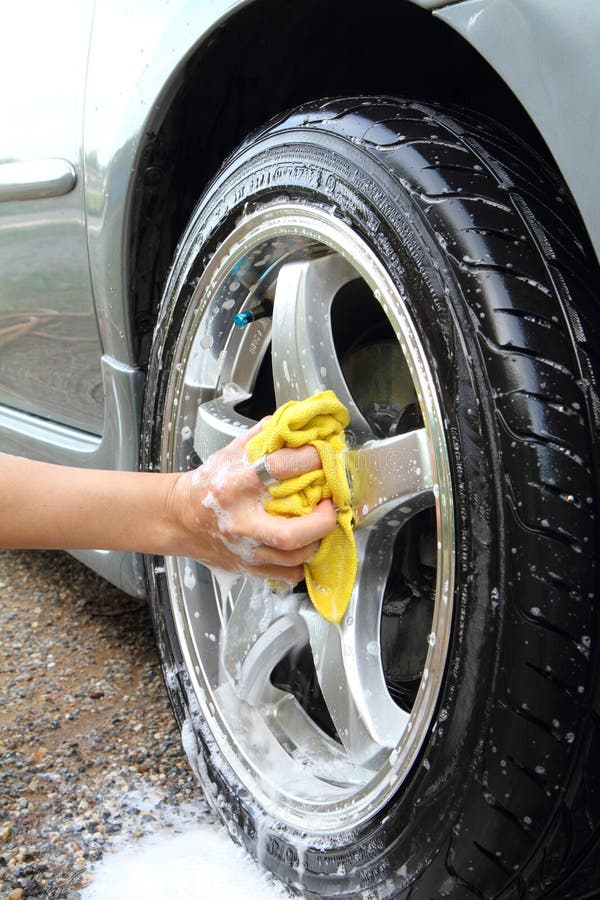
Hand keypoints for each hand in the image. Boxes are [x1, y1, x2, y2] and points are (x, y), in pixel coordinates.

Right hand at [167, 423, 336, 581]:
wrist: (179, 518)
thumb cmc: (208, 484)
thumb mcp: (231, 452)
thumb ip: (264, 438)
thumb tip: (295, 426)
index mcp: (235, 485)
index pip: (280, 470)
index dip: (309, 461)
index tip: (321, 458)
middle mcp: (241, 521)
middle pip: (291, 533)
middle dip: (322, 521)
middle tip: (329, 505)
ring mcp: (244, 549)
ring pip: (294, 557)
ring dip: (317, 540)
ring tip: (319, 523)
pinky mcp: (247, 567)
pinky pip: (287, 574)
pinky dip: (302, 561)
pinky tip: (303, 545)